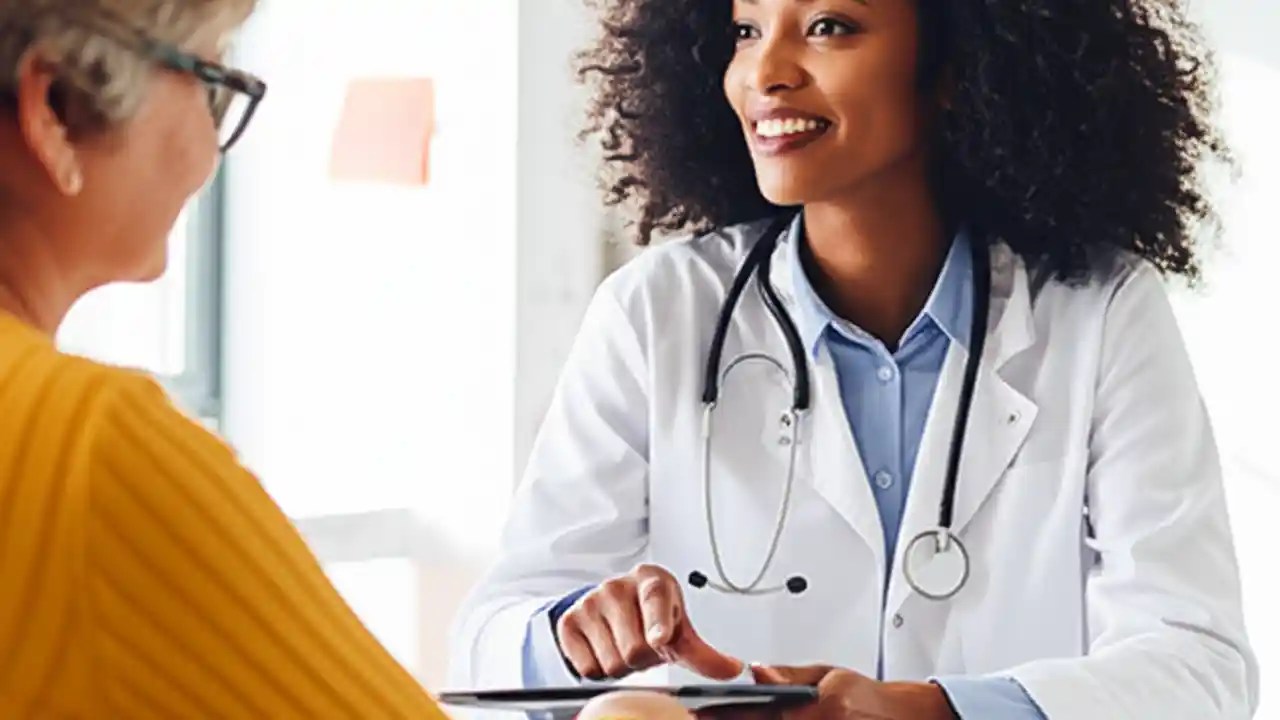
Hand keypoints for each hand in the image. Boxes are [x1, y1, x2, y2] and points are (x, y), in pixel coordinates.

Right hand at [555, 563, 743, 680]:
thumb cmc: (651, 615)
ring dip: (622, 666)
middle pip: (634, 649)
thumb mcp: (680, 629)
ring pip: (611, 662)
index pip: (655, 600)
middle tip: (644, 646)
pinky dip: (598, 668)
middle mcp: (617, 587)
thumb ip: (704, 655)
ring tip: (624, 646)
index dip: (658, 622)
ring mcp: (589, 602)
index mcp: (651, 581)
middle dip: (643, 659)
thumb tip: (736, 673)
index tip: (660, 638)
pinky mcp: (568, 622)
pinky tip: (605, 649)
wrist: (613, 605)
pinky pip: (587, 668)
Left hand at [702, 665, 953, 719]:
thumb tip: (757, 671)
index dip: (725, 713)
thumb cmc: (868, 699)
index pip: (759, 711)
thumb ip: (791, 676)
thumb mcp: (831, 675)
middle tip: (699, 716)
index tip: (699, 710)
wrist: (903, 719)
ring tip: (715, 719)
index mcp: (815, 708)